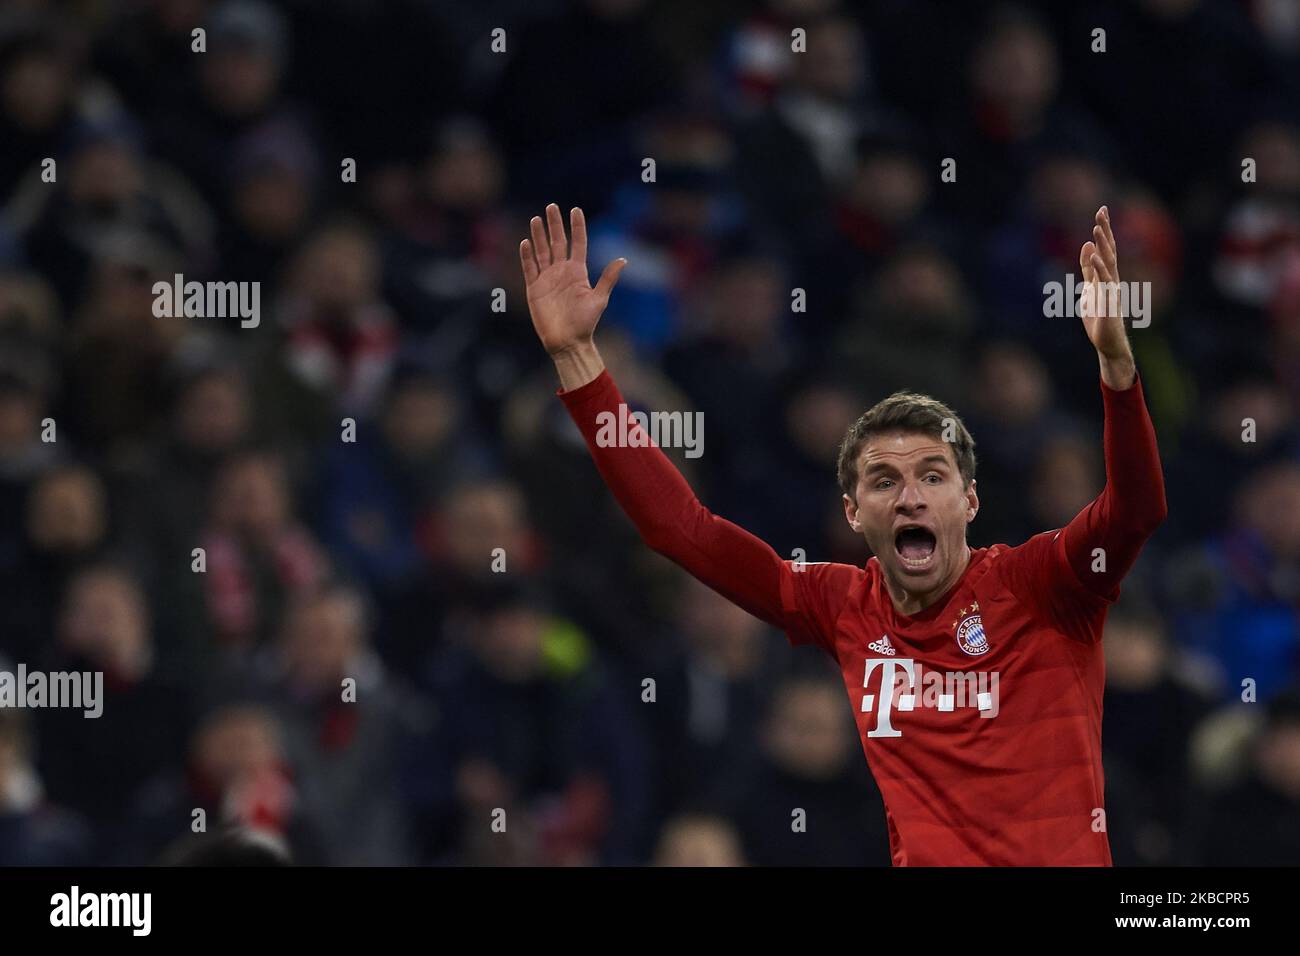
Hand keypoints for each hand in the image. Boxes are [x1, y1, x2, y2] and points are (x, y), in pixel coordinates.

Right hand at [520, 203, 625, 356]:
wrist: (567, 342)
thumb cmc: (585, 323)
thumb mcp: (599, 299)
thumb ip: (608, 278)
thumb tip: (623, 259)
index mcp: (578, 272)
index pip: (577, 243)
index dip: (576, 227)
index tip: (575, 210)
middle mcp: (561, 272)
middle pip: (557, 242)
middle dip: (554, 225)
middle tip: (551, 206)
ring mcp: (547, 279)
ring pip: (541, 251)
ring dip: (539, 235)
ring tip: (536, 219)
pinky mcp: (534, 289)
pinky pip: (529, 268)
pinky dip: (527, 255)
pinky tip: (526, 242)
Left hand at [1078, 205, 1129, 359]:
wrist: (1108, 343)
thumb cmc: (1100, 318)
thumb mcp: (1088, 289)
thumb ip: (1088, 270)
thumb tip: (1087, 247)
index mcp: (1106, 276)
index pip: (1106, 248)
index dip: (1104, 230)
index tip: (1102, 210)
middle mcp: (1112, 279)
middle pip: (1109, 250)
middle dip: (1105, 230)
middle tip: (1102, 210)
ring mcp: (1111, 289)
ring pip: (1108, 262)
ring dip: (1102, 245)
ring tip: (1096, 228)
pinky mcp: (1108, 301)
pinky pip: (1103, 281)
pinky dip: (1098, 267)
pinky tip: (1093, 254)